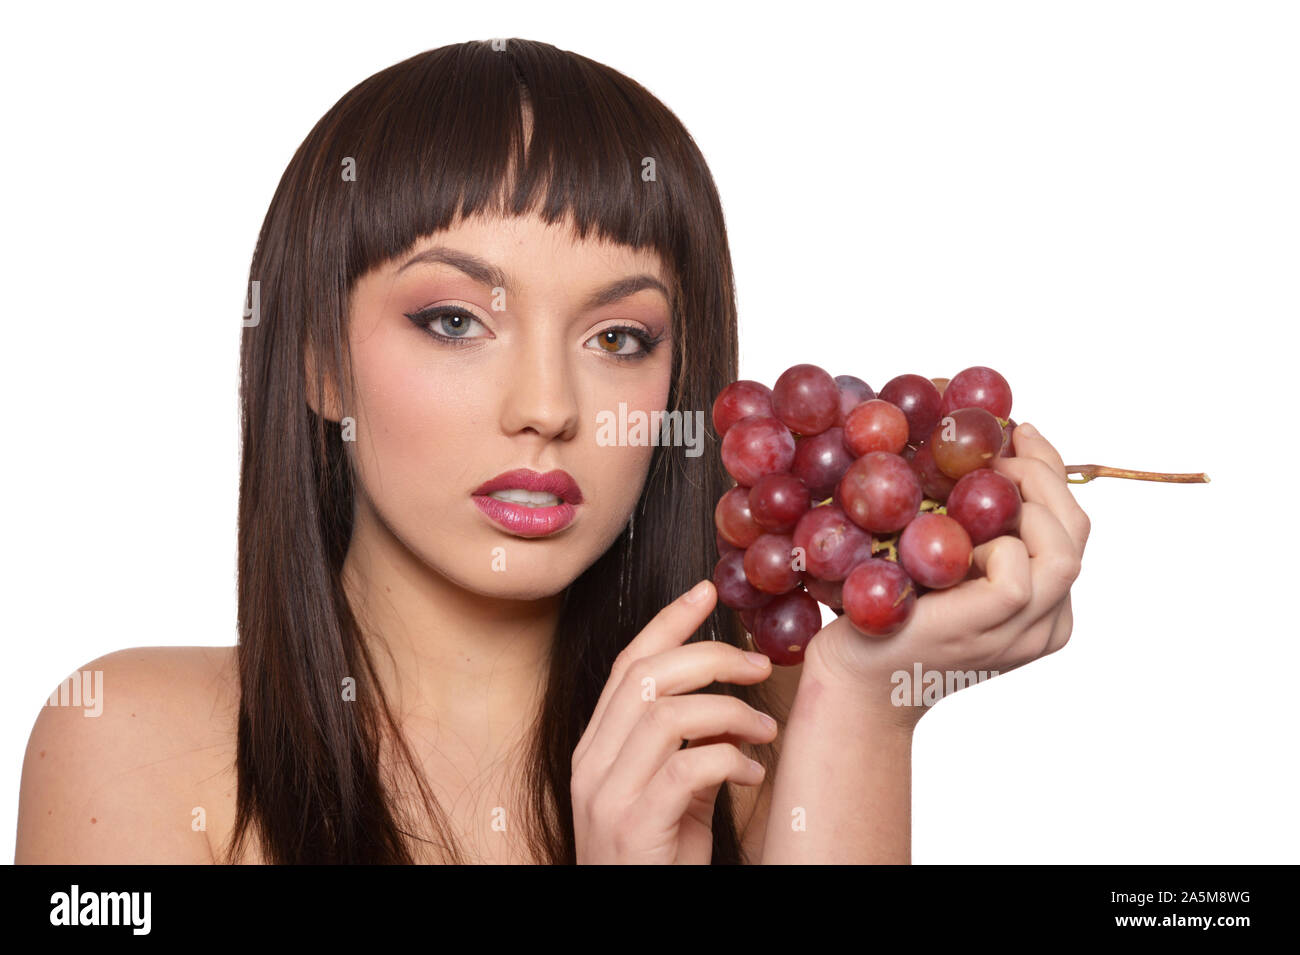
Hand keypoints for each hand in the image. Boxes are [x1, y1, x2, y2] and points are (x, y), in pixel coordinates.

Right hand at [571, 580, 777, 863]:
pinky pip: (689, 768)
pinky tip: (753, 776)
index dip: (668, 620)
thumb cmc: (656, 861)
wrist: (632, 919)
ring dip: (730, 712)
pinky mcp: (635, 828)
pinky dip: (731, 761)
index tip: (707, 591)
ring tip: (765, 731)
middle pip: (648, 676)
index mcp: (596, 747)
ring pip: (668, 713)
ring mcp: (608, 796)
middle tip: (759, 664)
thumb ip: (686, 746)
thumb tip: (728, 704)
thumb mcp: (671, 795)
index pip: (629, 663)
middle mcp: (592, 763)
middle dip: (711, 656)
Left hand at [805, 423, 1090, 727]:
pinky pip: (1017, 571)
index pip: (1073, 528)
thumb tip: (974, 453)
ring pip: (1064, 552)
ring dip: (1026, 502)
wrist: (855, 680)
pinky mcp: (989, 627)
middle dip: (1045, 474)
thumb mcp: (940, 566)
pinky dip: (994, 543)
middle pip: (1078, 533)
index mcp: (1044, 608)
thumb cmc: (888, 618)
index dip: (1052, 473)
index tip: (1017, 433)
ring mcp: (1021, 632)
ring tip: (980, 482)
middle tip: (1000, 444)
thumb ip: (970, 531)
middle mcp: (1045, 623)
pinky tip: (954, 541)